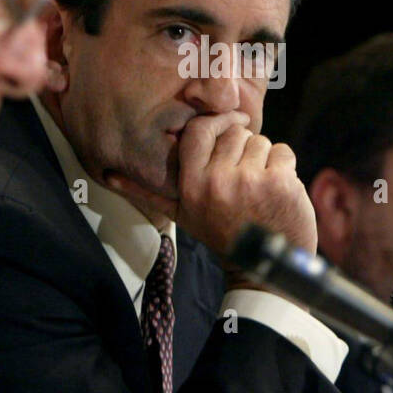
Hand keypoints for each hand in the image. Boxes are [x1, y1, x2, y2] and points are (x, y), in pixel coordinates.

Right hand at [106, 111, 317, 259]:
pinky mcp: (280, 183)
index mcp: (192, 185)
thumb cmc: (223, 235)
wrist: (264, 269)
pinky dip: (285, 167)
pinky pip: (283, 152)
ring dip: (265, 159)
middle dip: (243, 148)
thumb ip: (147, 192)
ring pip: (261, 141)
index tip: (228, 126)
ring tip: (260, 188)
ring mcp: (251, 181)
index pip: (199, 130)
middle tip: (244, 177)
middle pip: (235, 132)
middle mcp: (218, 181)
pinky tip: (277, 191)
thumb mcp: (182, 215)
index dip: (216, 123)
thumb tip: (107, 175)